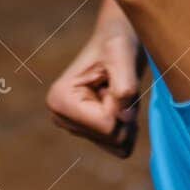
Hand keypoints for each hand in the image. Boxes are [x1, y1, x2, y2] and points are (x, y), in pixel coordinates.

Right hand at [47, 13, 147, 158]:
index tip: (111, 80)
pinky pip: (121, 147)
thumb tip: (125, 119)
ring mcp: (75, 128)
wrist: (117, 41)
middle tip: (117, 84)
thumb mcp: (121, 54)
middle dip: (124, 112)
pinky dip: (129, 126)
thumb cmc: (116, 41)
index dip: (120, 103)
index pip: (106, 124)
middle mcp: (61, 118)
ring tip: (118, 91)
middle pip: (111, 136)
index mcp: (60, 99)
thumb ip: (124, 86)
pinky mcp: (90, 134)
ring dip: (128, 118)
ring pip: (118, 144)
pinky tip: (121, 103)